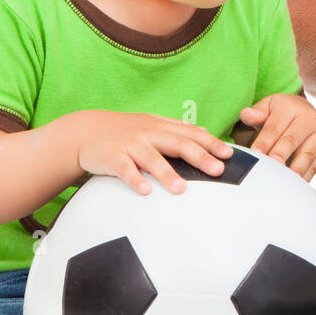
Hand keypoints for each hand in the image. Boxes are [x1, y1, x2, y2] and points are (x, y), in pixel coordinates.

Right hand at [70, 110, 233, 195]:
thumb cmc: (126, 130)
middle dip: (200, 157)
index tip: (229, 154)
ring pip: (152, 158)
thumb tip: (205, 132)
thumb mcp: (153, 123)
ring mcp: (131, 145)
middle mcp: (149, 134)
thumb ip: (178, 128)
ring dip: (167, 173)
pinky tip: (145, 191)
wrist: (86, 131)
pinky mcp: (112, 158)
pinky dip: (135, 179)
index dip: (211, 143)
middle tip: (218, 170)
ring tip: (182, 188)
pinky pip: (125, 170)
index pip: (191, 134)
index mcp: (162, 127)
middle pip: (178, 144)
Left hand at [237, 93, 315, 180]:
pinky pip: (314, 166)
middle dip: (281, 154)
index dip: (264, 141)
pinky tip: (293, 186)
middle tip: (272, 166)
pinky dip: (304, 177)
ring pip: (306, 154)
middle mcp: (310, 118)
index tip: (255, 155)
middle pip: (291, 140)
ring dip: (295, 169)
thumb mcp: (267, 108)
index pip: (274, 127)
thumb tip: (246, 114)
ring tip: (284, 181)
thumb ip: (255, 114)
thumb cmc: (280, 114)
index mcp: (292, 106)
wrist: (304, 112)